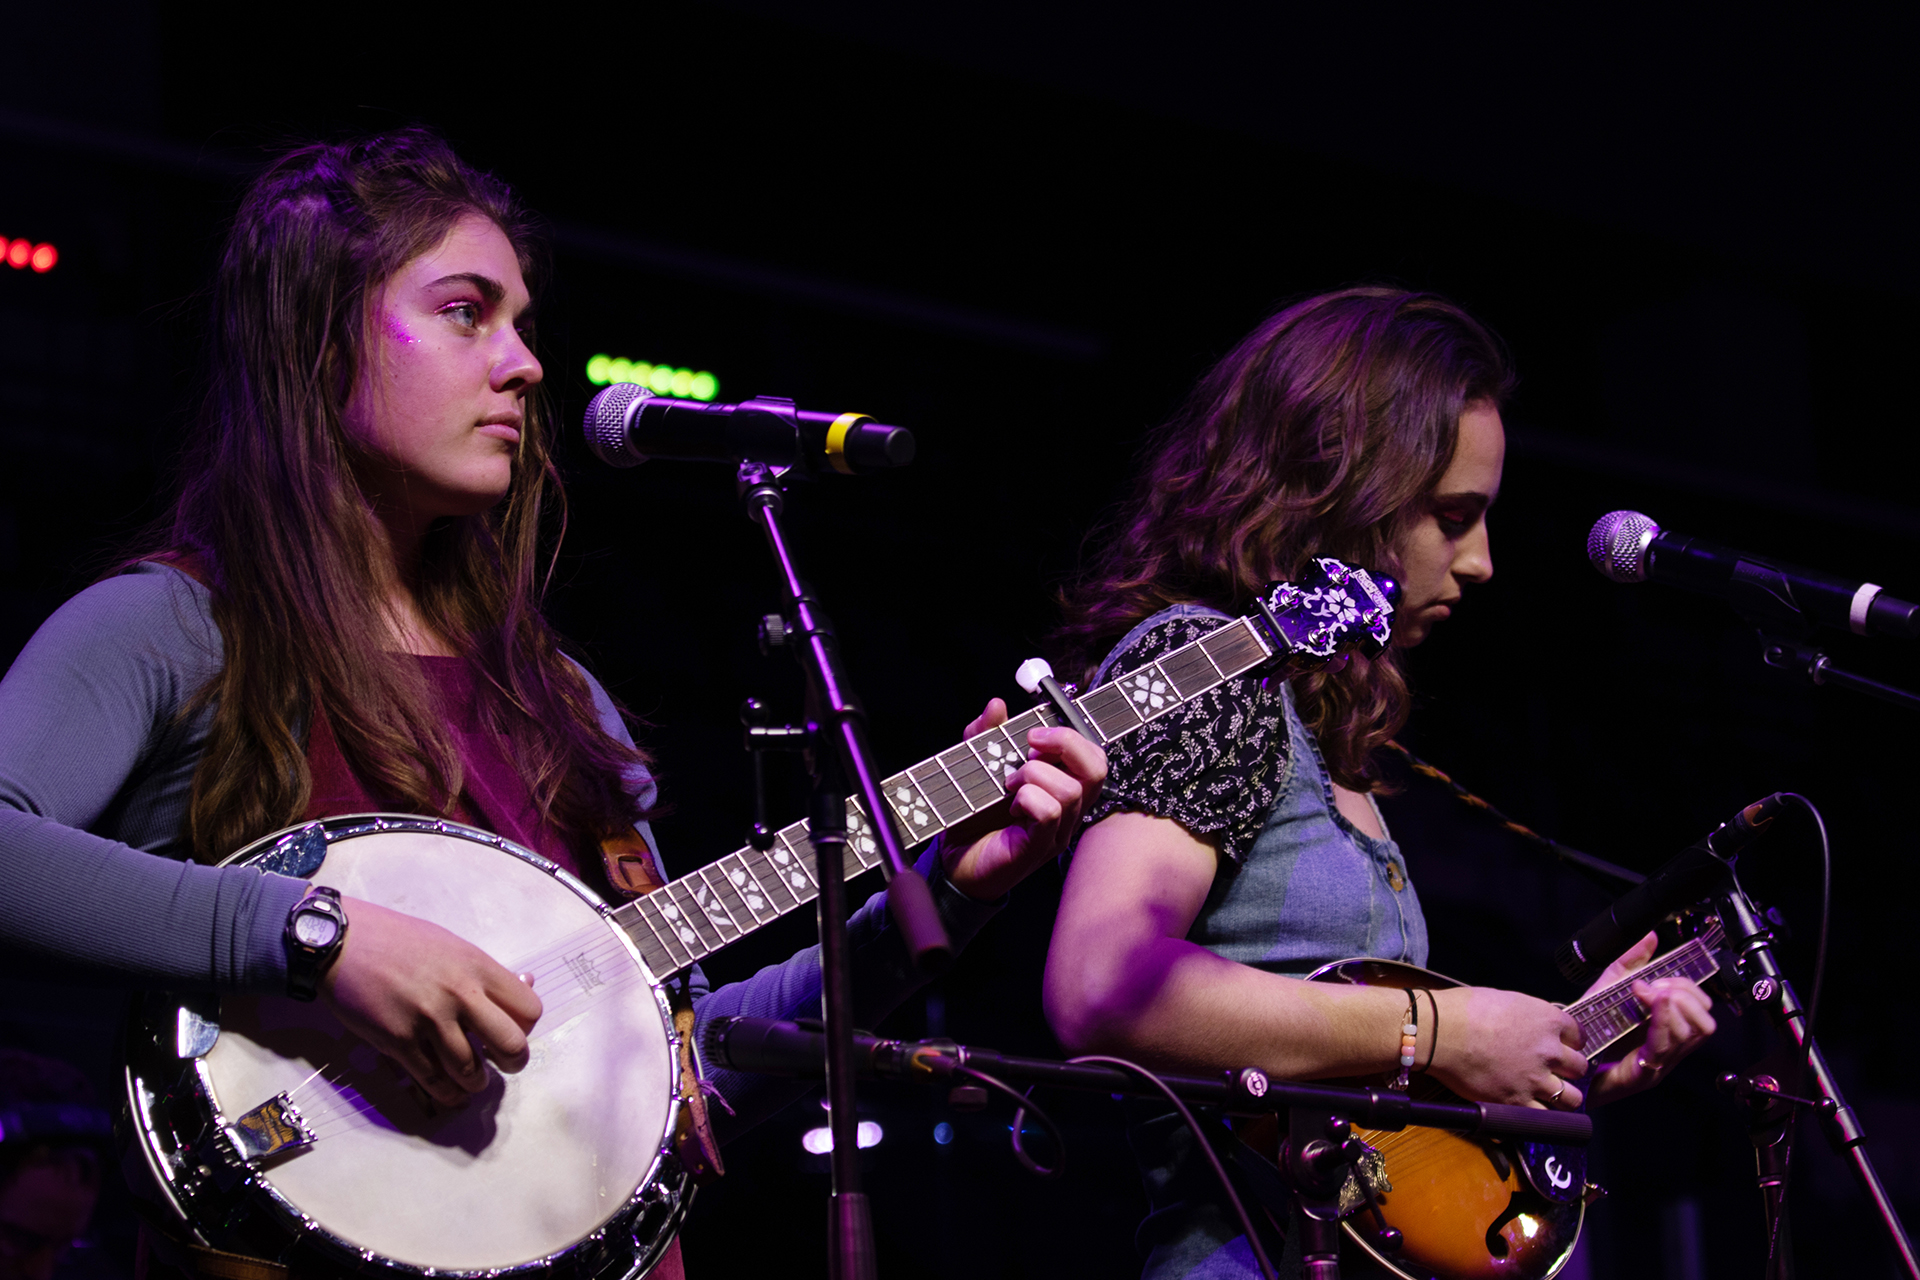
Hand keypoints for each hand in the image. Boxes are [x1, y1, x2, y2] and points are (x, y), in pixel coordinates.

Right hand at [320, 897, 543, 1106]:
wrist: (343, 941)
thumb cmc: (400, 940)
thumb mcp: (453, 945)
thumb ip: (487, 971)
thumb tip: (528, 982)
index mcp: (478, 967)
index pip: (529, 1010)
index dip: (525, 1028)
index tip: (511, 1031)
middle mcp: (460, 994)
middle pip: (511, 1046)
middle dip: (513, 1063)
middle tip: (503, 1065)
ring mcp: (428, 1019)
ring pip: (471, 1071)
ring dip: (475, 1083)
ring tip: (473, 1081)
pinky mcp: (398, 1041)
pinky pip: (432, 1080)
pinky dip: (446, 1093)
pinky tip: (450, 1092)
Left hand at [938, 697, 1106, 900]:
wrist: (954, 859)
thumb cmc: (974, 816)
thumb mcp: (977, 765)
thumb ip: (986, 735)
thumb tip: (997, 705)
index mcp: (1062, 787)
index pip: (1094, 757)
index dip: (1070, 736)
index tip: (1033, 733)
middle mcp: (1068, 810)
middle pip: (1097, 769)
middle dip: (1064, 744)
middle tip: (1028, 747)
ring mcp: (1057, 831)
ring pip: (1070, 791)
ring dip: (1034, 775)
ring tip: (1009, 783)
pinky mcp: (1038, 848)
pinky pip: (1048, 813)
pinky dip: (1027, 799)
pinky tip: (1010, 805)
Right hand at [1428, 985, 1588, 1108]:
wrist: (1441, 1031)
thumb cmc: (1465, 1010)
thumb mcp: (1507, 1000)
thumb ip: (1530, 1016)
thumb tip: (1533, 1025)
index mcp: (1548, 1020)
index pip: (1580, 1035)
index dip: (1570, 1042)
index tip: (1563, 1046)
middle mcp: (1550, 1051)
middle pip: (1579, 1067)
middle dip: (1569, 1069)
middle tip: (1556, 1069)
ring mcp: (1536, 1079)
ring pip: (1571, 1098)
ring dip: (1563, 1096)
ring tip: (1550, 1093)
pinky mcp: (1517, 1102)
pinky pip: (1544, 1117)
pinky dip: (1540, 1114)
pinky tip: (1532, 1107)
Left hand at [1584, 930, 1716, 1104]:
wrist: (1565, 1058)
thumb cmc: (1589, 1027)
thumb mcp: (1610, 988)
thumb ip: (1631, 962)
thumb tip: (1651, 937)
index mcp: (1667, 1029)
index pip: (1702, 1010)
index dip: (1688, 988)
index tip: (1658, 979)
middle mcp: (1669, 1049)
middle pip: (1705, 1024)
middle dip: (1686, 997)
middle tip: (1656, 987)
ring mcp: (1659, 1064)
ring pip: (1691, 1035)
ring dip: (1672, 1007)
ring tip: (1648, 994)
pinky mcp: (1642, 1075)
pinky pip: (1663, 1048)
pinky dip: (1660, 1022)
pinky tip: (1649, 1005)